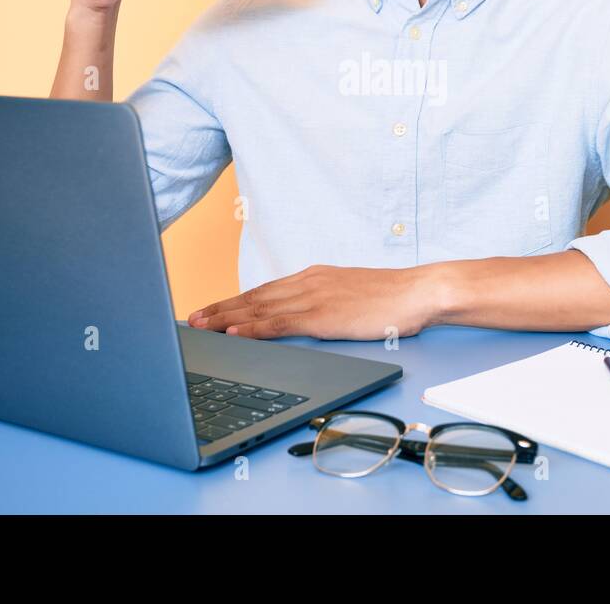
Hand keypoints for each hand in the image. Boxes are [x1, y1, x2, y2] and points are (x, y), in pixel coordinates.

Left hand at [187, 264, 441, 340]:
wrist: (419, 292)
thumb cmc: (392, 298)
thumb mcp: (351, 297)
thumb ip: (326, 304)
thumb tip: (308, 317)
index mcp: (314, 277)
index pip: (265, 290)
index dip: (234, 300)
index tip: (211, 308)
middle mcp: (307, 282)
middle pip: (253, 296)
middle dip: (219, 307)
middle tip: (190, 317)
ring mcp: (313, 297)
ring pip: (258, 307)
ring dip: (225, 317)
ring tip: (199, 324)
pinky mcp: (322, 315)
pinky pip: (278, 322)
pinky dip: (251, 327)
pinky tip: (233, 332)